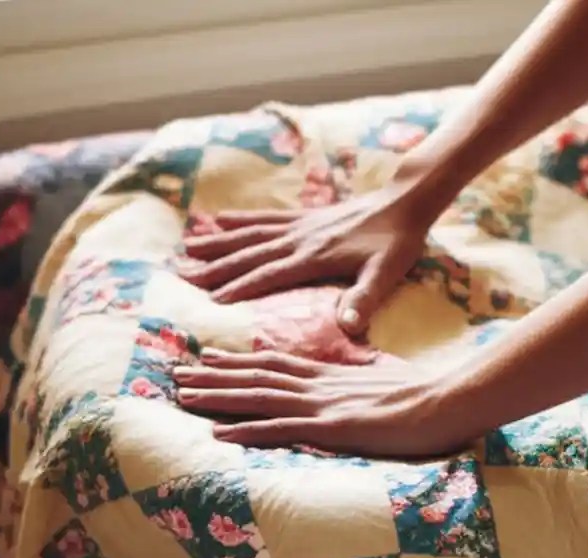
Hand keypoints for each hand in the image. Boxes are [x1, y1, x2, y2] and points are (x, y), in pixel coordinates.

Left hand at [174, 348, 471, 456]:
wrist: (449, 400)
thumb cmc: (427, 394)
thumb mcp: (387, 382)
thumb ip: (364, 381)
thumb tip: (358, 381)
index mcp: (332, 375)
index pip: (275, 363)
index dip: (239, 360)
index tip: (208, 357)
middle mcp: (319, 386)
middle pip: (255, 376)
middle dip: (213, 376)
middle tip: (175, 374)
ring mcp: (323, 406)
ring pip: (258, 398)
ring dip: (217, 397)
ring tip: (182, 395)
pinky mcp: (332, 429)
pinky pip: (280, 430)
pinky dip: (246, 431)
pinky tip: (219, 434)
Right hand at [182, 183, 433, 334]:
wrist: (406, 201)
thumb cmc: (398, 242)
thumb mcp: (387, 274)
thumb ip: (364, 299)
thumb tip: (347, 326)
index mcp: (314, 257)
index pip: (269, 275)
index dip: (240, 288)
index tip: (210, 301)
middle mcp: (300, 239)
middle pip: (249, 254)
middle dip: (215, 267)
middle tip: (181, 277)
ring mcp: (300, 225)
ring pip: (250, 234)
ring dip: (218, 243)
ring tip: (187, 249)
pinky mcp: (305, 216)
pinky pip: (266, 217)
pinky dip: (241, 220)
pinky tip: (219, 220)